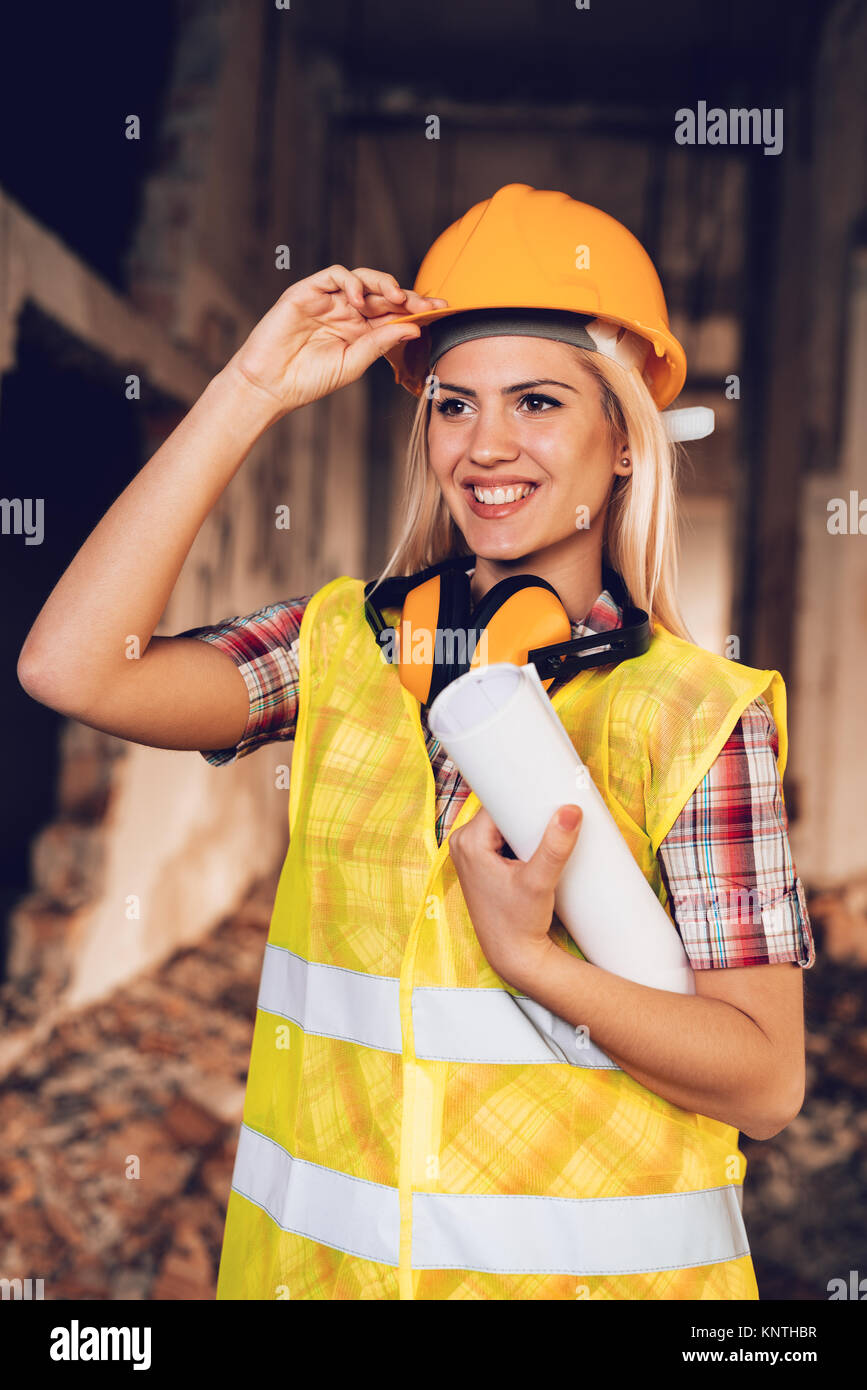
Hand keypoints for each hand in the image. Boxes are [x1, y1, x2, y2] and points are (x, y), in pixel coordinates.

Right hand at [223, 264, 445, 417]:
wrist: (270, 385)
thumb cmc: (308, 380)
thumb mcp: (354, 363)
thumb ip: (381, 343)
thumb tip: (413, 327)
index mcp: (360, 330)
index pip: (393, 313)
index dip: (417, 309)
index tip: (442, 311)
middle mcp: (346, 311)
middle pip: (383, 293)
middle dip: (407, 296)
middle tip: (426, 303)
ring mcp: (328, 299)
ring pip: (362, 278)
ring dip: (383, 283)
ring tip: (396, 298)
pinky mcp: (307, 291)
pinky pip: (334, 275)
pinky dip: (352, 282)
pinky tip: (361, 300)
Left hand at [448, 804, 583, 987]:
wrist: (514, 956)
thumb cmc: (519, 923)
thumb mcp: (539, 882)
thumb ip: (555, 846)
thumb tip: (571, 811)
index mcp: (469, 841)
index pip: (498, 801)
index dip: (522, 793)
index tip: (547, 786)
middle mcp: (462, 844)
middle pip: (500, 811)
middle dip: (526, 810)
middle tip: (556, 806)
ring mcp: (470, 854)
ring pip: (502, 824)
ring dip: (524, 824)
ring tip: (551, 823)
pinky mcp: (480, 864)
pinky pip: (500, 838)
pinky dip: (519, 838)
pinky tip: (538, 842)